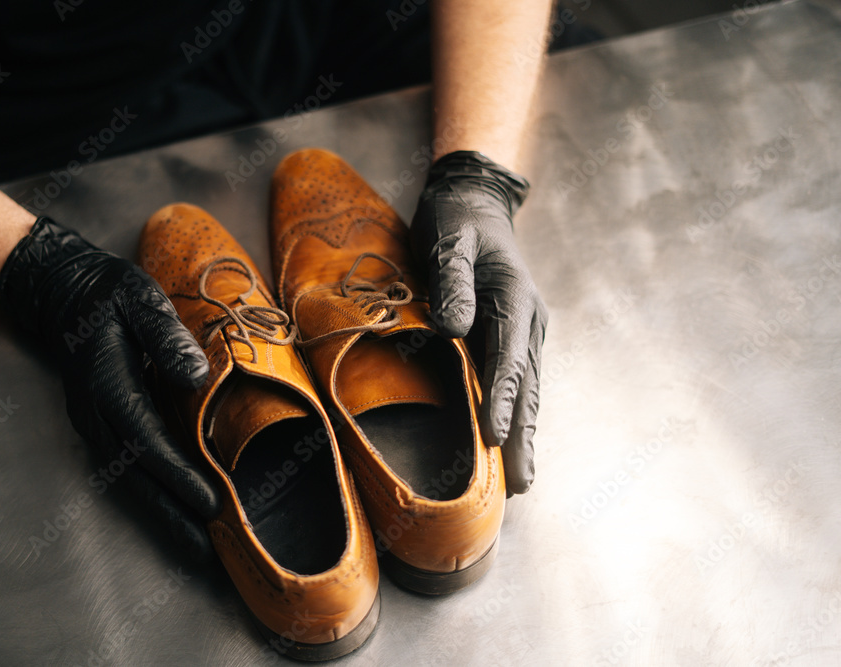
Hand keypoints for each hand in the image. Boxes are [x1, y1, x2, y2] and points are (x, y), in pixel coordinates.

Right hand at [0, 217, 218, 559]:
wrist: (60, 292)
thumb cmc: (107, 294)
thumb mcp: (140, 299)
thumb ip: (166, 337)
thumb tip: (197, 377)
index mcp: (107, 384)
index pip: (146, 441)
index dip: (178, 475)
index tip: (211, 504)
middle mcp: (96, 413)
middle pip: (135, 476)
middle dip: (171, 514)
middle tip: (206, 550)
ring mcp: (93, 423)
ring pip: (128, 479)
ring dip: (160, 513)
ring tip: (196, 545)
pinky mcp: (100, 425)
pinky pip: (127, 468)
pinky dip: (151, 493)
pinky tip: (174, 510)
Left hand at [411, 151, 546, 494]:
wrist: (475, 201)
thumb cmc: (456, 219)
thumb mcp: (449, 239)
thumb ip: (453, 281)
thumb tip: (454, 327)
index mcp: (515, 298)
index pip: (507, 359)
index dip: (501, 400)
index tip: (496, 438)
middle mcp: (527, 320)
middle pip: (526, 385)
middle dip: (523, 435)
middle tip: (521, 483)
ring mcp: (524, 329)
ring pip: (526, 389)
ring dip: (524, 432)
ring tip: (521, 479)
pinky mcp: (512, 335)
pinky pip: (516, 381)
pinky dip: (515, 413)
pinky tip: (511, 441)